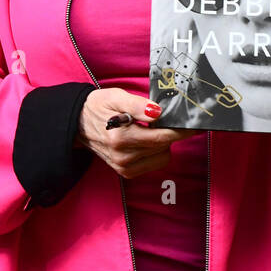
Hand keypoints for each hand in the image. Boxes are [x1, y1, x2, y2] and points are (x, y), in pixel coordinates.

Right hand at [75, 88, 197, 178]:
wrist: (77, 123)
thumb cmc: (98, 107)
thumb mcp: (116, 97)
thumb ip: (138, 105)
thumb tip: (158, 113)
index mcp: (121, 138)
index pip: (162, 138)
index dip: (180, 131)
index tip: (192, 125)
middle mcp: (123, 157)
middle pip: (164, 148)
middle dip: (168, 133)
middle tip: (161, 120)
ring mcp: (124, 167)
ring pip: (161, 158)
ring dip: (161, 144)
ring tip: (148, 129)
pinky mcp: (125, 173)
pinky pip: (153, 164)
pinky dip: (154, 153)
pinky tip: (144, 141)